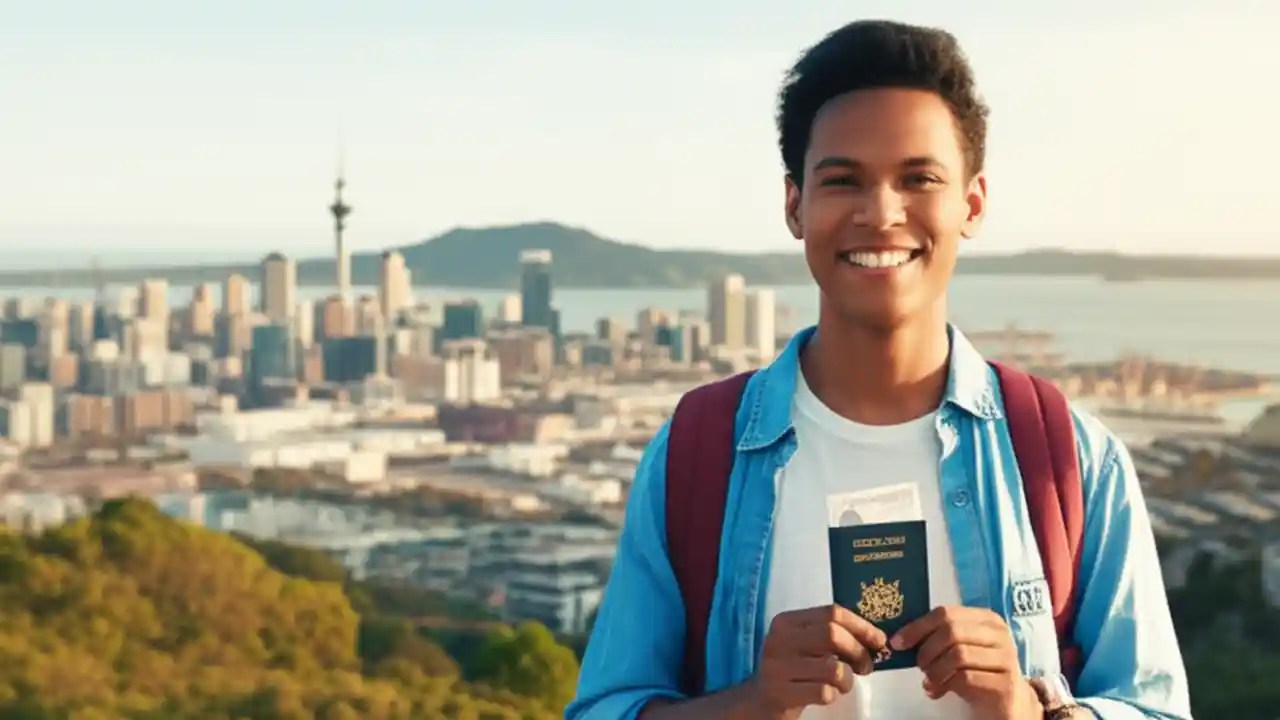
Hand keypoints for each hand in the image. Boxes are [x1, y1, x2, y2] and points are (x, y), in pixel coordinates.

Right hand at [744, 604, 887, 718]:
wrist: (758, 701)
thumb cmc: (791, 670)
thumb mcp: (803, 645)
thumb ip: (829, 635)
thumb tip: (874, 638)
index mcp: (786, 621)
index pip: (831, 612)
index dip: (861, 626)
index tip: (878, 640)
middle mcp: (779, 640)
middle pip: (832, 635)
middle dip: (858, 652)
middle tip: (865, 666)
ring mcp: (777, 667)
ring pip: (833, 668)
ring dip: (847, 679)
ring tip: (843, 684)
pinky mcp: (780, 693)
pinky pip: (824, 692)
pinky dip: (833, 695)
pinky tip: (826, 695)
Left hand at [890, 606, 1041, 719]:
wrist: (1006, 703)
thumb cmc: (976, 671)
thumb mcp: (959, 649)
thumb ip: (938, 637)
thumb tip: (900, 637)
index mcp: (986, 619)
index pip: (946, 613)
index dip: (918, 627)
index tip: (898, 642)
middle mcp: (999, 635)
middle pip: (951, 631)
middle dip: (927, 649)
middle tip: (919, 665)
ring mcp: (1006, 658)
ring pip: (958, 655)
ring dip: (935, 670)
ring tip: (928, 681)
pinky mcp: (1005, 684)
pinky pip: (966, 678)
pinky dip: (944, 686)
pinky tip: (937, 692)